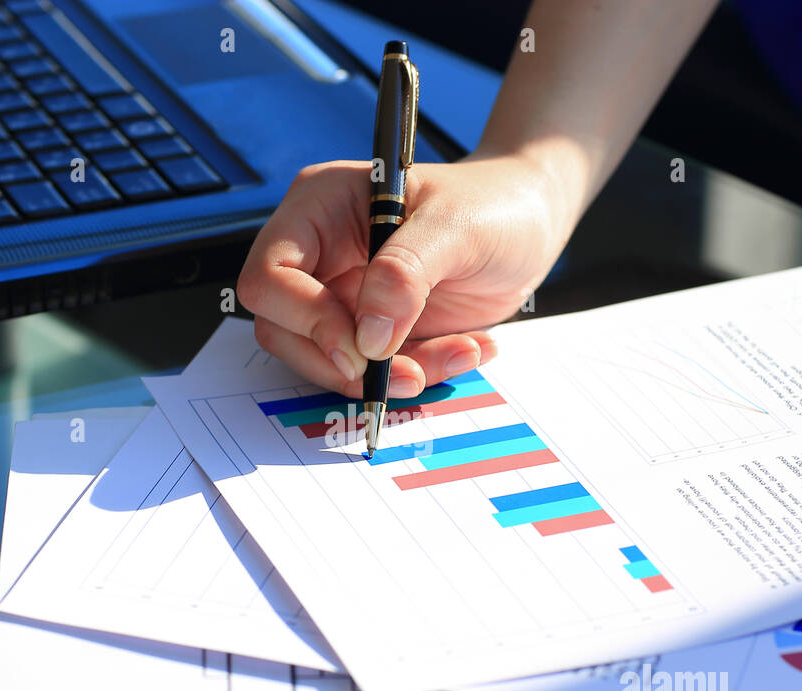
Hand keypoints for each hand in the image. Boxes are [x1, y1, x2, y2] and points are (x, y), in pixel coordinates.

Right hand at [236, 152, 574, 397]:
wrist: (531, 221)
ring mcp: (343, 297)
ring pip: (326, 362)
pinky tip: (466, 347)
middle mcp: (320, 255)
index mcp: (321, 209)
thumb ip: (406, 274)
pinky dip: (420, 374)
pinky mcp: (373, 332)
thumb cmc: (493, 203)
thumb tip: (369, 336)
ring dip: (390, 376)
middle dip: (345, 364)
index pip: (269, 277)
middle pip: (283, 331)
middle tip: (408, 372)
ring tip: (459, 351)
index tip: (359, 348)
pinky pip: (374, 373)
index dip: (305, 319)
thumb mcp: (457, 226)